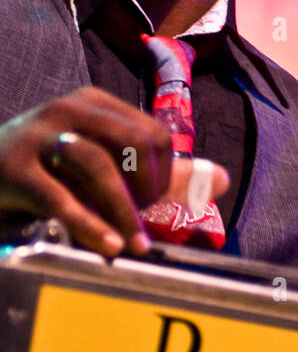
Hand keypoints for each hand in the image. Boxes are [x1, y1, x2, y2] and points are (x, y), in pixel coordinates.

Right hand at [0, 86, 227, 256]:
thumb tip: (224, 179)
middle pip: (133, 142)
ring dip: (123, 211)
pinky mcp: (13, 169)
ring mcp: (39, 135)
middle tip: (145, 224)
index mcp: (97, 105)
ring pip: (97, 165)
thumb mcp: (103, 167)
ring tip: (136, 246)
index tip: (155, 205)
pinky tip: (108, 247)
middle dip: (148, 188)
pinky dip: (88, 224)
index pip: (155, 134)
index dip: (165, 174)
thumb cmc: (49, 173)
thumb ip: (162, 174)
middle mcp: (69, 110)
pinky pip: (59, 196)